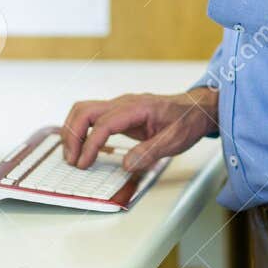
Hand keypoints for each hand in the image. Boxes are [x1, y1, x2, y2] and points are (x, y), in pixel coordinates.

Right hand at [61, 87, 219, 171]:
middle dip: (72, 135)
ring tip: (72, 155)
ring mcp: (119, 105)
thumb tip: (127, 165)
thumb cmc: (187, 121)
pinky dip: (81, 130)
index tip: (84, 163)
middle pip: (85, 111)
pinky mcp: (118, 112)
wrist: (196, 109)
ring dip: (73, 131)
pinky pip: (92, 116)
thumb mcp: (174, 140)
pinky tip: (82, 147)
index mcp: (137, 108)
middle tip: (71, 160)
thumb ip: (150, 152)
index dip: (90, 144)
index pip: (104, 123)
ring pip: (84, 111)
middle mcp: (124, 103)